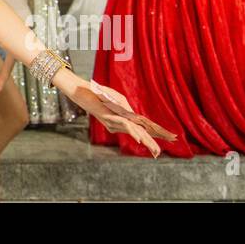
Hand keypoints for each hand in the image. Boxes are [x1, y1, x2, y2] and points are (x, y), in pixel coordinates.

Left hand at [60, 76, 174, 157]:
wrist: (83, 90)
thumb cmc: (98, 93)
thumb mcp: (117, 99)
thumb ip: (126, 108)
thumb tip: (134, 116)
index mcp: (122, 120)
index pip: (139, 130)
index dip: (150, 136)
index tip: (161, 142)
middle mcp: (118, 124)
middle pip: (137, 135)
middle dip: (149, 143)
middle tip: (158, 153)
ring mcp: (113, 122)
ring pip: (133, 132)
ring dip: (144, 141)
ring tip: (154, 150)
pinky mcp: (108, 118)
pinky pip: (124, 125)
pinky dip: (133, 132)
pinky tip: (139, 139)